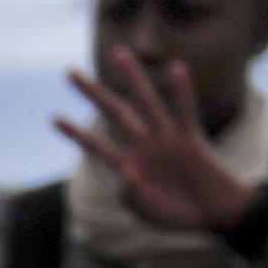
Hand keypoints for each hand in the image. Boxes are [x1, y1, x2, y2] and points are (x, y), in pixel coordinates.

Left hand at [54, 50, 254, 232]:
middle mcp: (144, 145)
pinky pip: (184, 112)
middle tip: (69, 72)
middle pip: (115, 112)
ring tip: (118, 53)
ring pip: (146, 103)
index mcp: (128, 163)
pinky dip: (182, 91)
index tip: (54, 118)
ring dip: (132, 78)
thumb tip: (126, 171)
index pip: (96, 145)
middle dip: (93, 93)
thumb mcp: (144, 209)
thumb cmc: (177, 214)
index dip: (76, 133)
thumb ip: (130, 194)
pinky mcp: (190, 139)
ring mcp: (166, 140)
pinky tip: (176, 67)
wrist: (213, 214)